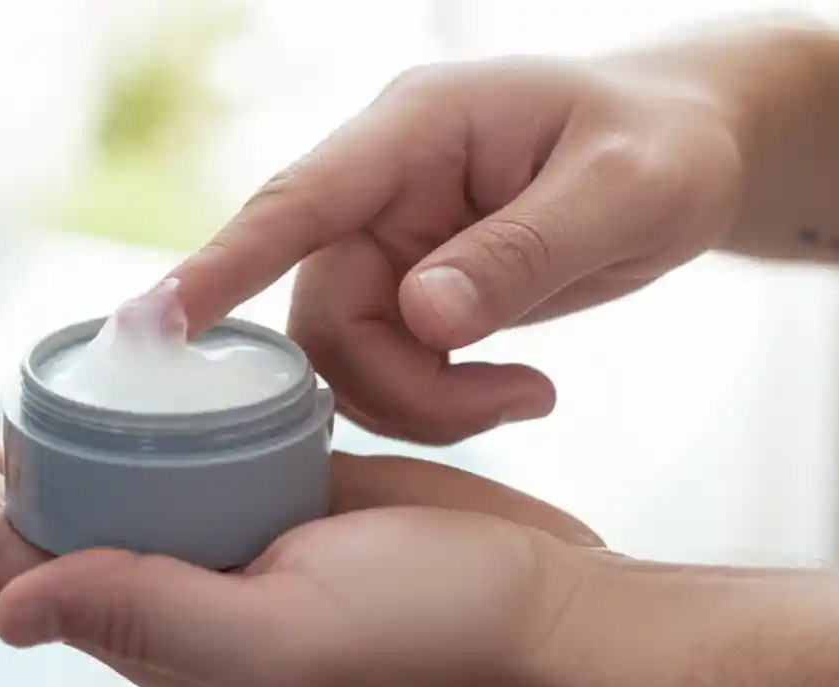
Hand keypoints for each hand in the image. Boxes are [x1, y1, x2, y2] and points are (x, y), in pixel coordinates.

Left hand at [0, 397, 599, 686]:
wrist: (543, 617)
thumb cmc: (437, 648)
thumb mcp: (287, 641)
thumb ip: (152, 617)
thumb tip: (8, 610)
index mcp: (152, 619)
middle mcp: (167, 579)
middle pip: (8, 513)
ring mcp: (214, 533)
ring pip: (71, 479)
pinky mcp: (268, 490)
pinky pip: (156, 450)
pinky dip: (99, 418)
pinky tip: (74, 396)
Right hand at [171, 46, 745, 442]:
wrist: (685, 154)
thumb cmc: (663, 145)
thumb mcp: (627, 189)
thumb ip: (524, 249)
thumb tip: (425, 315)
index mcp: (416, 131)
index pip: (298, 202)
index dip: (221, 265)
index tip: (153, 327)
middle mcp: (382, 188)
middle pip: (324, 312)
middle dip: (401, 384)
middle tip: (514, 402)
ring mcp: (389, 242)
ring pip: (346, 355)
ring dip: (423, 401)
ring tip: (528, 395)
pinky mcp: (406, 289)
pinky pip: (382, 368)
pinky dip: (436, 401)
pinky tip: (514, 388)